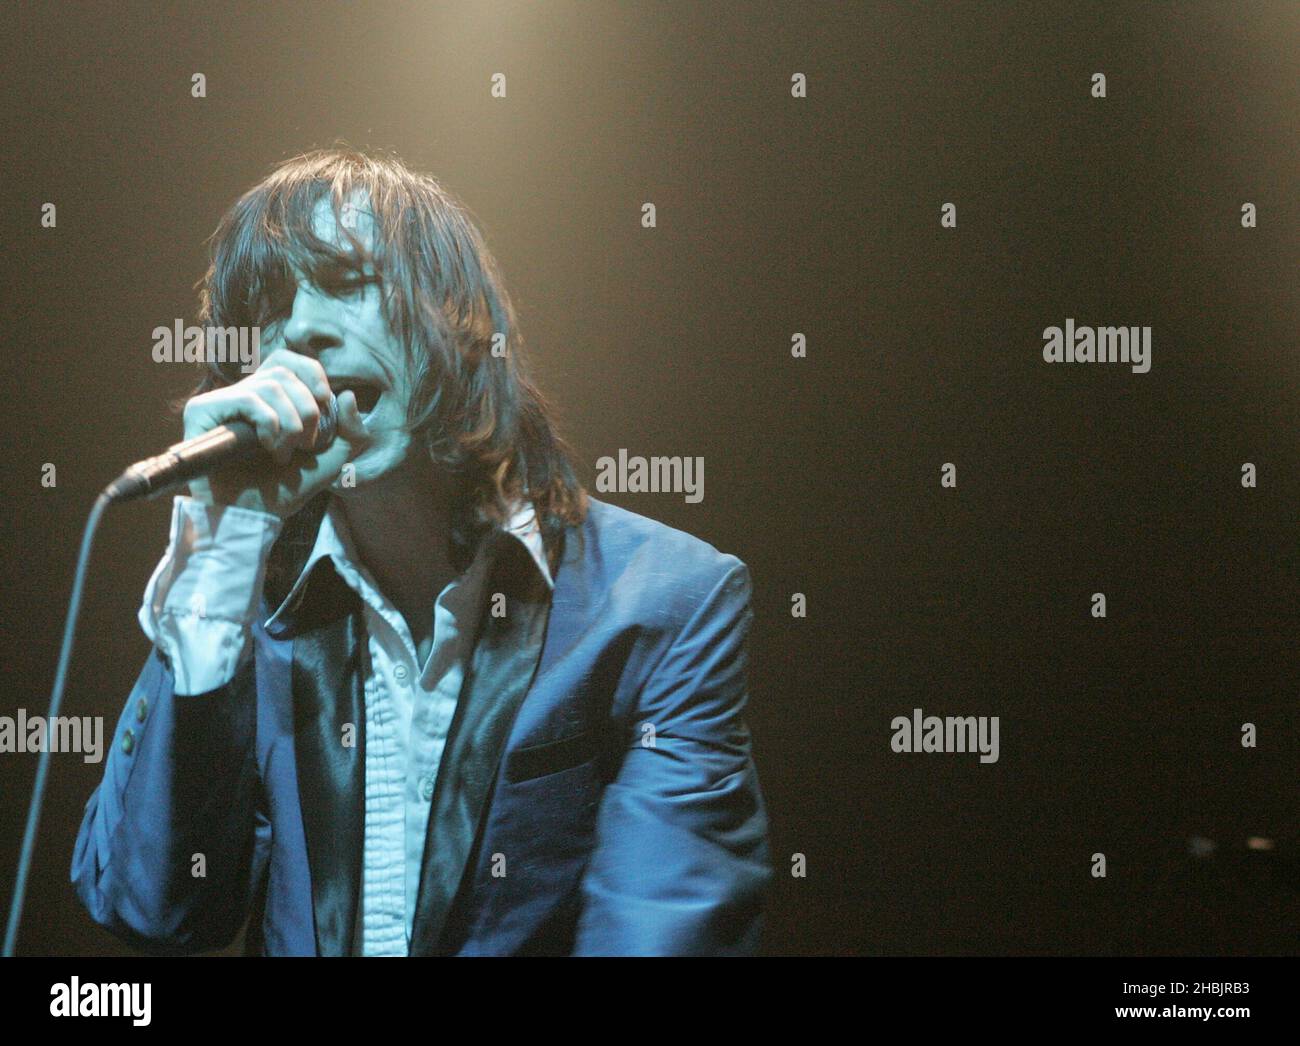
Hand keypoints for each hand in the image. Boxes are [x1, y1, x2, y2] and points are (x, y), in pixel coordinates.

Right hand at [181, 349, 372, 517]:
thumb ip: (351, 430)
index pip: (290, 360)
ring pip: (270, 386)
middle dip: (308, 410)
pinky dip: (269, 424)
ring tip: (285, 453)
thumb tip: (349, 394)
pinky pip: (246, 399)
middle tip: (306, 444)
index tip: (324, 403)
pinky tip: (269, 448)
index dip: (312, 374)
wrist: (254, 514)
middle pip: (284, 372)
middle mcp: (245, 393)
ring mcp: (222, 402)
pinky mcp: (202, 411)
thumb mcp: (332, 459)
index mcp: (272, 397)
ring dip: (290, 423)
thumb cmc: (287, 487)